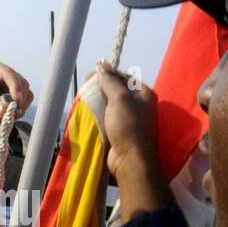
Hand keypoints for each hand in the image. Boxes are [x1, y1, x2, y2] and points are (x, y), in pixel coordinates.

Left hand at [0, 59, 34, 147]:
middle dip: (19, 99)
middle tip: (10, 112)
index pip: (9, 74)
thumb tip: (5, 110)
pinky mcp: (15, 98)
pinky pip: (26, 103)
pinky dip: (21, 110)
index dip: (15, 86)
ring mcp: (11, 86)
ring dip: (21, 106)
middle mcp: (4, 75)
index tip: (17, 100)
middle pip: (22, 84)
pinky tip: (9, 115)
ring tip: (6, 114)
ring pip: (27, 94)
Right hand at [97, 61, 159, 181]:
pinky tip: (87, 111)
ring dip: (97, 100)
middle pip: (117, 89)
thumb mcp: (119, 98)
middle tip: (85, 85)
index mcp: (144, 94)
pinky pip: (107, 116)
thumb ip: (110, 81)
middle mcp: (139, 104)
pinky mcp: (120, 130)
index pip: (125, 77)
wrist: (130, 160)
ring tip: (83, 97)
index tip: (92, 74)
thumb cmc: (128, 126)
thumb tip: (102, 66)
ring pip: (110, 103)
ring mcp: (129, 118)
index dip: (108, 73)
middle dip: (100, 87)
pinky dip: (97, 113)